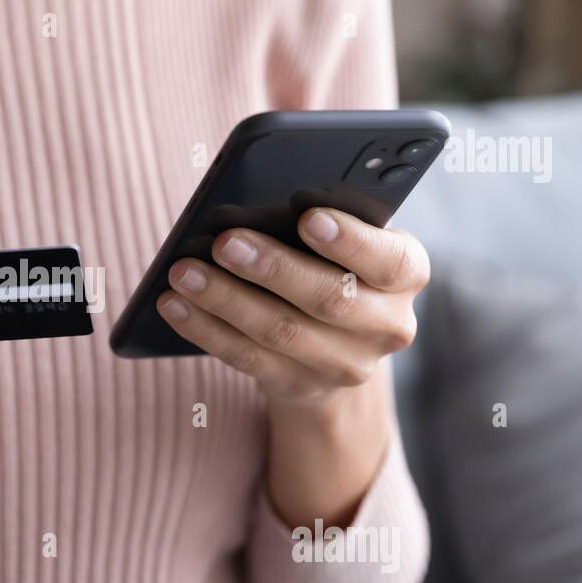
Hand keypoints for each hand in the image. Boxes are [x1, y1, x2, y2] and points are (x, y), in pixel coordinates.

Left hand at [156, 208, 428, 405]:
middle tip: (224, 241)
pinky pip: (247, 359)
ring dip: (225, 300)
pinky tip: (175, 305)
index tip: (308, 216)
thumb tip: (259, 196)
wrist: (336, 341)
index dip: (350, 241)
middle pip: (328, 298)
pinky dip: (206, 329)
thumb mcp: (346, 236)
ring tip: (183, 271)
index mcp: (406, 273)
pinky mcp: (300, 386)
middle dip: (272, 268)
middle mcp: (387, 324)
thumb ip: (324, 213)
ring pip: (280, 332)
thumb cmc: (333, 260)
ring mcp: (346, 364)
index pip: (389, 260)